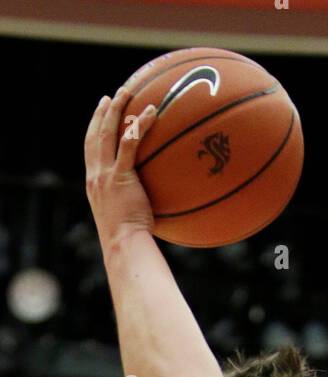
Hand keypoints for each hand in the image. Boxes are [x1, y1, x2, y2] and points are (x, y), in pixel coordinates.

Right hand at [84, 87, 158, 244]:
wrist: (123, 246)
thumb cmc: (129, 239)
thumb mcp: (125, 217)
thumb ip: (130, 203)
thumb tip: (151, 202)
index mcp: (94, 183)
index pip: (90, 148)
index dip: (94, 127)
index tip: (100, 112)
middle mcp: (95, 175)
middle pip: (95, 134)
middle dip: (103, 112)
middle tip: (113, 95)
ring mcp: (105, 175)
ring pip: (108, 133)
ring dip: (117, 110)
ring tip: (128, 93)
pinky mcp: (120, 177)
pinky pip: (130, 144)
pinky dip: (139, 125)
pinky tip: (151, 113)